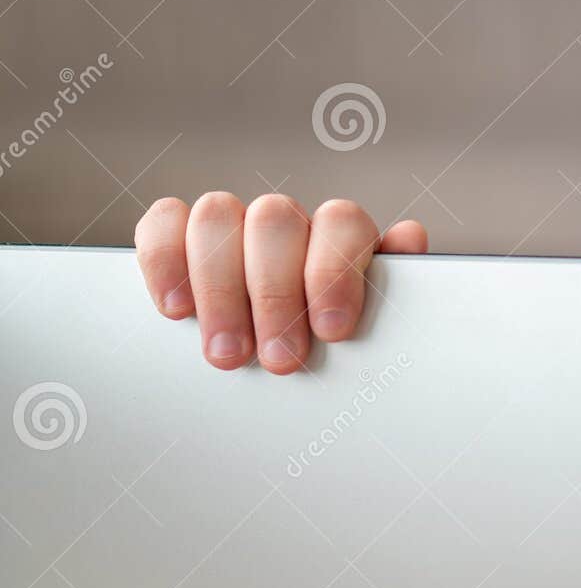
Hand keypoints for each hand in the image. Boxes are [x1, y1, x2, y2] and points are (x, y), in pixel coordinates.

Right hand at [134, 193, 426, 373]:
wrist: (284, 371)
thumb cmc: (331, 353)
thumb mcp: (371, 330)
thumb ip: (391, 287)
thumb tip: (409, 236)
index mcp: (339, 235)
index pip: (340, 221)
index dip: (333, 271)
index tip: (332, 331)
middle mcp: (286, 222)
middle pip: (274, 218)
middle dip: (275, 295)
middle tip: (280, 361)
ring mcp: (230, 224)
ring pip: (216, 215)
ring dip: (219, 288)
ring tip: (229, 355)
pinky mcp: (177, 238)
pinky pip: (164, 222)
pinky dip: (164, 260)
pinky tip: (177, 312)